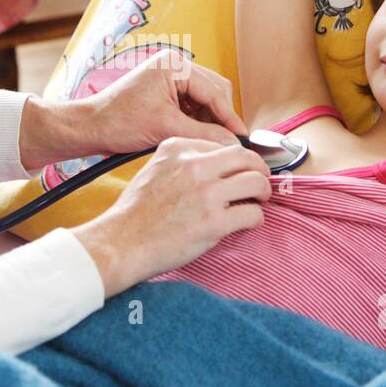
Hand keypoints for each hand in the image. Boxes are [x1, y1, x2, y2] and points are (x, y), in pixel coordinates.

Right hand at [71, 137, 270, 295]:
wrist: (122, 242)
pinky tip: (248, 222)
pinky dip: (256, 218)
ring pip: (256, 182)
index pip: (223, 145)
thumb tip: (219, 166)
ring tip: (258, 201)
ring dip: (263, 192)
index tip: (239, 171)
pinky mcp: (213, 222)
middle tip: (260, 182)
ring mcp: (205, 193)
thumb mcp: (155, 168)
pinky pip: (252, 213)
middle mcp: (194, 166)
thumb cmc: (137, 211)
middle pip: (247, 158)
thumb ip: (185, 161)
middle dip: (260, 170)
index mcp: (178, 148)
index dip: (237, 160)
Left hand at [75, 48, 247, 154]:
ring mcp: (170, 79)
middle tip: (228, 144)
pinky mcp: (165, 93)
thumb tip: (233, 143)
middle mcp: (175, 66)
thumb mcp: (166, 128)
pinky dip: (197, 123)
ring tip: (210, 144)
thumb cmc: (119, 122)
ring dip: (209, 122)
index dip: (230, 117)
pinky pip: (192, 107)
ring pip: (205, 102)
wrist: (90, 128)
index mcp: (175, 65)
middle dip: (220, 119)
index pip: (215, 91)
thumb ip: (204, 134)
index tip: (243, 139)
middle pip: (214, 93)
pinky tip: (196, 139)